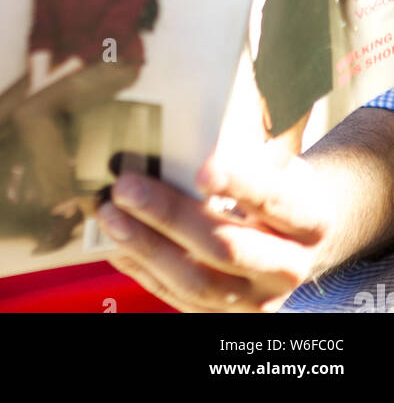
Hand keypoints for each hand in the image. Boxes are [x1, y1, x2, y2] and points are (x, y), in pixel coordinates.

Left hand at [95, 143, 331, 311]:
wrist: (301, 241)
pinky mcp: (227, 317)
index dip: (240, 185)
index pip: (275, 201)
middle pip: (227, 246)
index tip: (202, 169)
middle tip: (126, 186)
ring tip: (110, 214)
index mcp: (309, 220)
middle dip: (170, 216)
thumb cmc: (278, 186)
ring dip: (146, 247)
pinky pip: (178, 299)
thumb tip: (195, 103)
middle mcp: (288, 267)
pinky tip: (115, 242)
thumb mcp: (279, 163)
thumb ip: (247, 145)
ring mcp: (257, 300)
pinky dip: (142, 270)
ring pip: (197, 282)